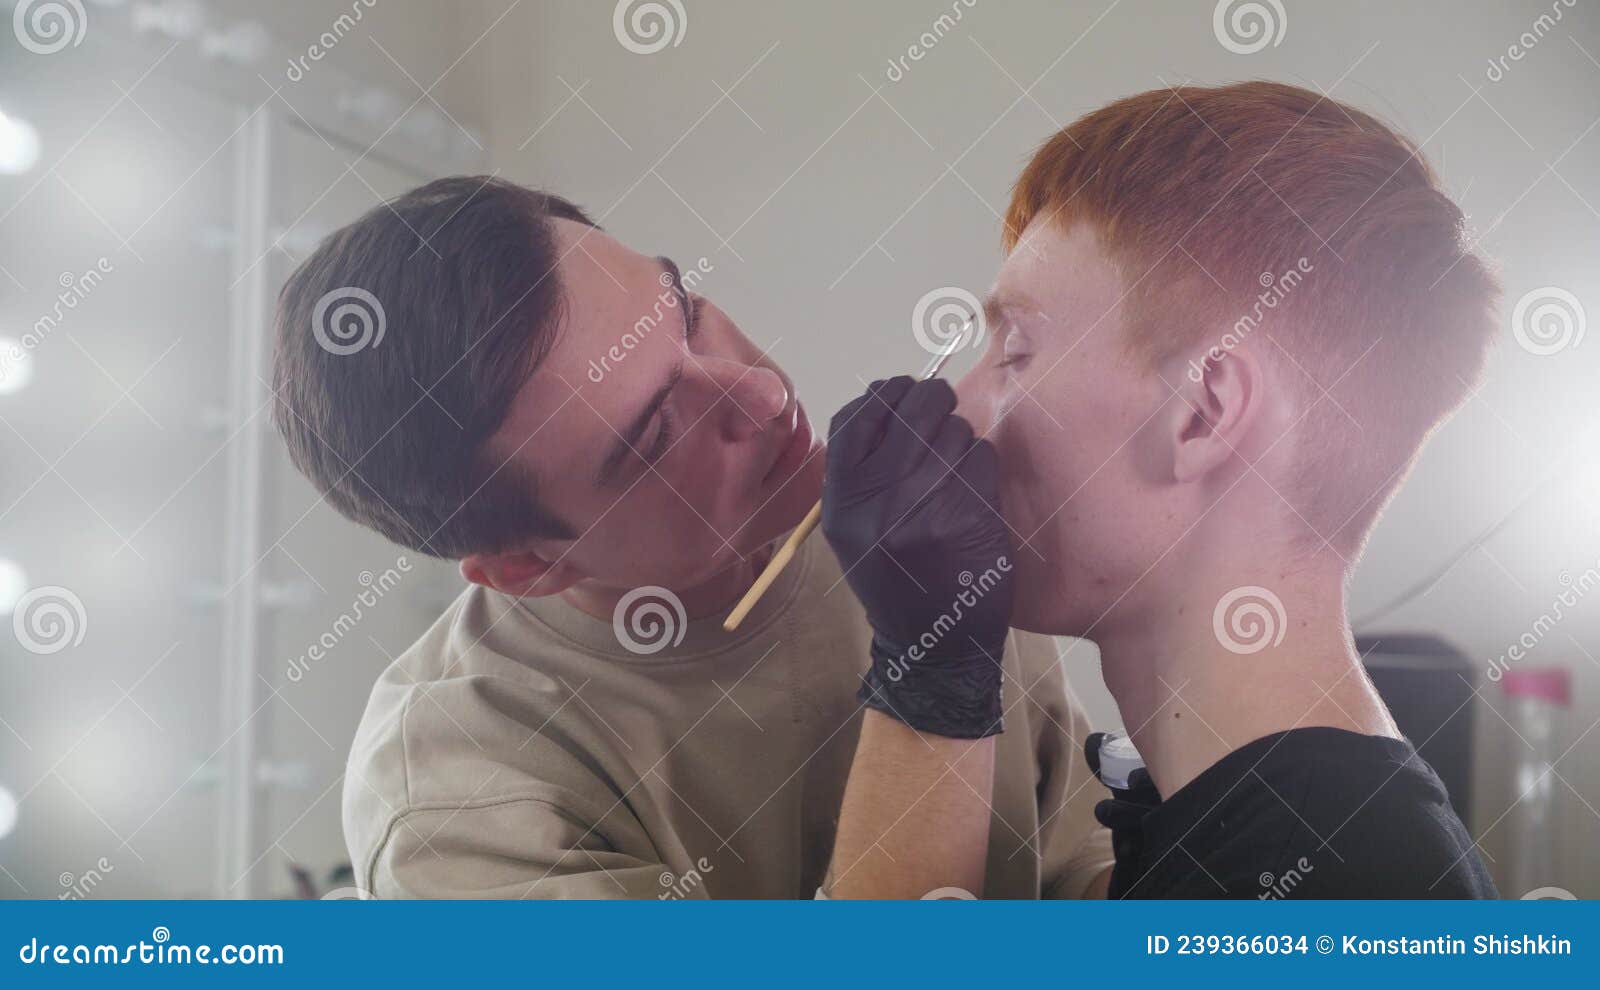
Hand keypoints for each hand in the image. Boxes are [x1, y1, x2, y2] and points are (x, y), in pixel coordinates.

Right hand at [821, 376, 1014, 737]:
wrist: (932, 643)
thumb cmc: (894, 578)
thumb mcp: (851, 529)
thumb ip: (859, 469)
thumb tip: (889, 398)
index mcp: (841, 500)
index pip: (857, 416)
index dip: (884, 394)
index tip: (901, 391)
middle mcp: (877, 499)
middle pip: (911, 409)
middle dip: (933, 400)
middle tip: (941, 408)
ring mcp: (925, 505)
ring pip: (954, 430)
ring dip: (960, 438)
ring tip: (953, 469)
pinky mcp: (969, 515)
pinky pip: (982, 456)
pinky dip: (982, 464)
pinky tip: (974, 490)